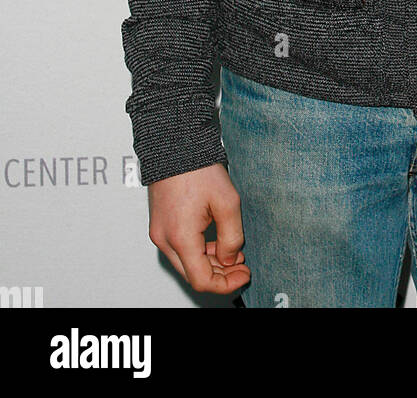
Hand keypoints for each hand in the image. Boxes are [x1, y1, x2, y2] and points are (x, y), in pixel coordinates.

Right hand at [148, 162, 251, 292]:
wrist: (176, 145)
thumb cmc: (198, 168)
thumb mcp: (227, 202)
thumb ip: (232, 236)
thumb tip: (229, 258)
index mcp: (180, 237)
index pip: (202, 280)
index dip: (226, 284)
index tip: (243, 274)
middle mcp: (164, 239)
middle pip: (193, 275)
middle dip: (220, 275)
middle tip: (241, 265)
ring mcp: (159, 232)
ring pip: (185, 263)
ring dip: (210, 263)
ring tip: (232, 252)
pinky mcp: (160, 225)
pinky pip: (179, 249)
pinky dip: (198, 251)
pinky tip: (215, 242)